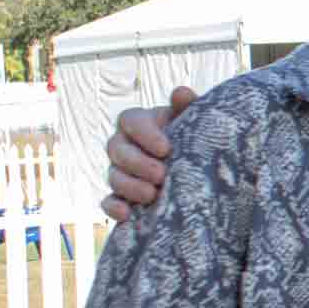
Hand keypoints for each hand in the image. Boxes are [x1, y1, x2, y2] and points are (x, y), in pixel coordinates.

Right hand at [102, 86, 197, 220]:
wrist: (199, 168)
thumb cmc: (194, 137)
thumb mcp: (194, 122)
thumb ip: (188, 107)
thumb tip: (181, 92)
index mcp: (139, 122)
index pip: (130, 120)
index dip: (144, 133)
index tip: (166, 148)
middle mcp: (124, 145)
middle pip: (116, 150)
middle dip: (137, 163)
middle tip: (162, 174)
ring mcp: (120, 171)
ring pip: (112, 176)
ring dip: (130, 186)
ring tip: (154, 195)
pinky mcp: (121, 196)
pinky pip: (108, 202)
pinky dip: (114, 208)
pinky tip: (128, 215)